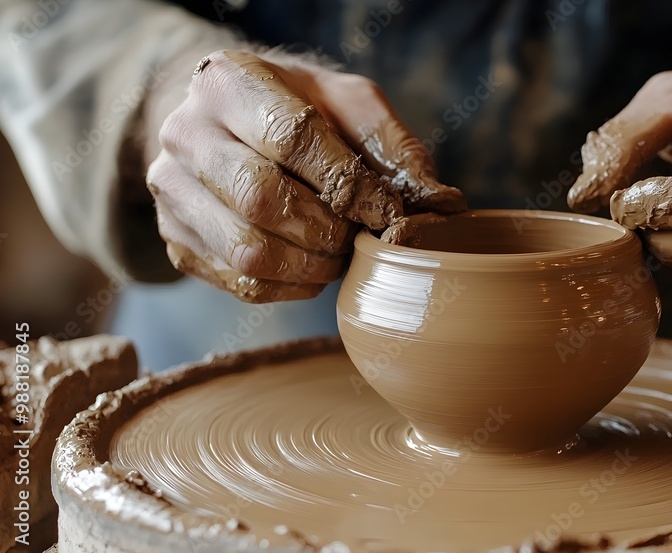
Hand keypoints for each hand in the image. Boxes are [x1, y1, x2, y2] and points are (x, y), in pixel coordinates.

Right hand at [146, 49, 464, 302]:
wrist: (227, 122)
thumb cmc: (298, 107)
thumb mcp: (349, 103)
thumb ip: (392, 145)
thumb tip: (437, 205)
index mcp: (228, 82)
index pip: (293, 138)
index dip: (349, 183)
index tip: (385, 209)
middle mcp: (184, 133)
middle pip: (262, 199)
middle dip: (329, 228)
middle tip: (359, 233)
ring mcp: (171, 190)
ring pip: (248, 251)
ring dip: (312, 265)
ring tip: (338, 252)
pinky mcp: (175, 238)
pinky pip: (239, 282)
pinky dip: (290, 287)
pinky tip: (310, 266)